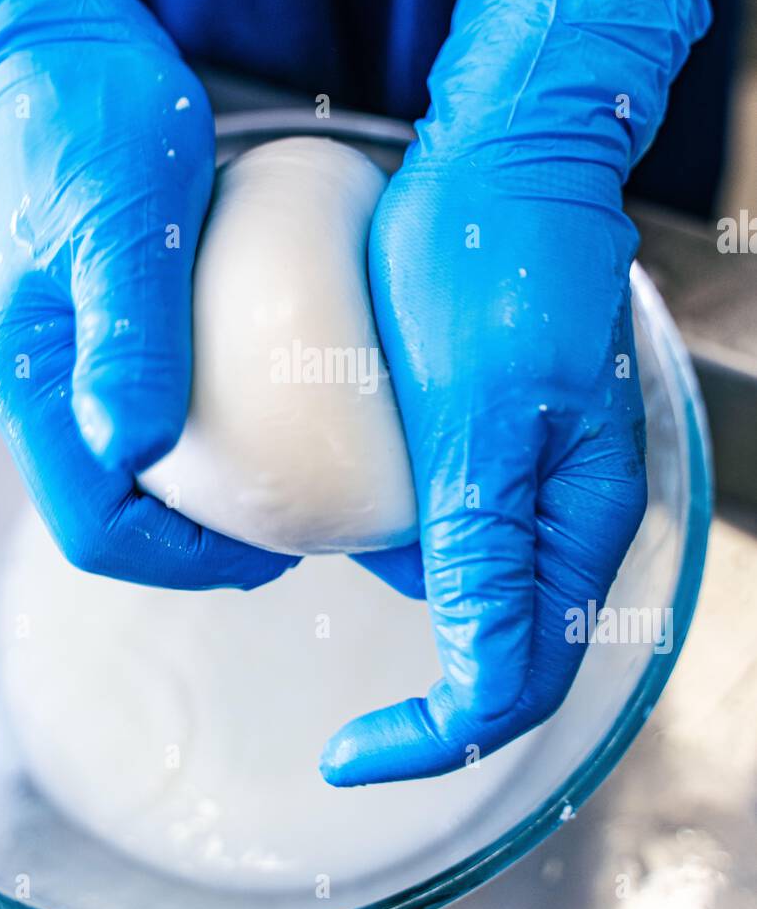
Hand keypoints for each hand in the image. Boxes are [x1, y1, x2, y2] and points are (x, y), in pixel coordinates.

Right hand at [0, 0, 295, 588]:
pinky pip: (119, 419)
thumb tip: (132, 451)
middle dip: (193, 542)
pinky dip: (187, 444)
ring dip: (191, 499)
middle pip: (103, 512)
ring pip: (112, 473)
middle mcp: (21, 383)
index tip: (273, 551)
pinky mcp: (69, 335)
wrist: (59, 52)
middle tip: (289, 527)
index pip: (94, 525)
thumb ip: (129, 340)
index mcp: (23, 374)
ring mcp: (41, 362)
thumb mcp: (130, 222)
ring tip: (277, 483)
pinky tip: (245, 422)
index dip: (184, 562)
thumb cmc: (95, 119)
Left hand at [326, 0, 709, 782]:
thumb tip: (478, 682)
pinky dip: (402, 535)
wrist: (507, 151)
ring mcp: (540, 473)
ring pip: (479, 586)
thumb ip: (484, 550)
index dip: (432, 737)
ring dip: (410, 605)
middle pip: (508, 647)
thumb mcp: (480, 417)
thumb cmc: (493, 261)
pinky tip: (348, 504)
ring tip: (326, 570)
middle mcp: (571, 512)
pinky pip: (458, 519)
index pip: (516, 677)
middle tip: (336, 689)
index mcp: (583, 519)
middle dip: (425, 688)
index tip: (345, 757)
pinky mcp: (503, 435)